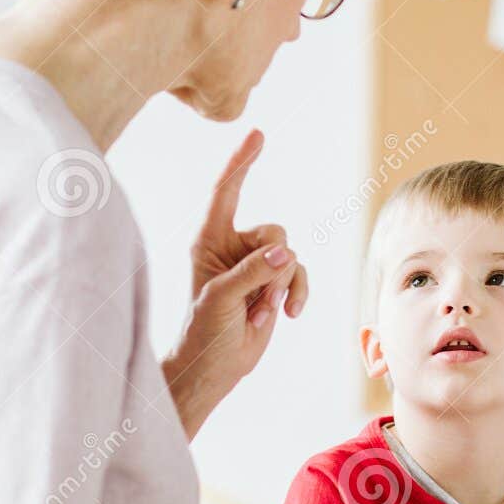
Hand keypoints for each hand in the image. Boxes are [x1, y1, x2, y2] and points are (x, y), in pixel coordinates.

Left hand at [162, 130, 308, 438]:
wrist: (215, 369)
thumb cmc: (203, 333)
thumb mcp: (221, 299)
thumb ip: (252, 271)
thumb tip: (285, 253)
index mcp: (208, 240)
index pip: (226, 191)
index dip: (242, 162)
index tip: (257, 134)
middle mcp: (233, 246)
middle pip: (274, 231)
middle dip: (273, 267)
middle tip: (253, 299)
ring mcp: (255, 264)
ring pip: (290, 255)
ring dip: (283, 287)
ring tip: (261, 313)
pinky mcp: (273, 283)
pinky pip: (299, 273)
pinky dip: (298, 293)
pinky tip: (288, 315)